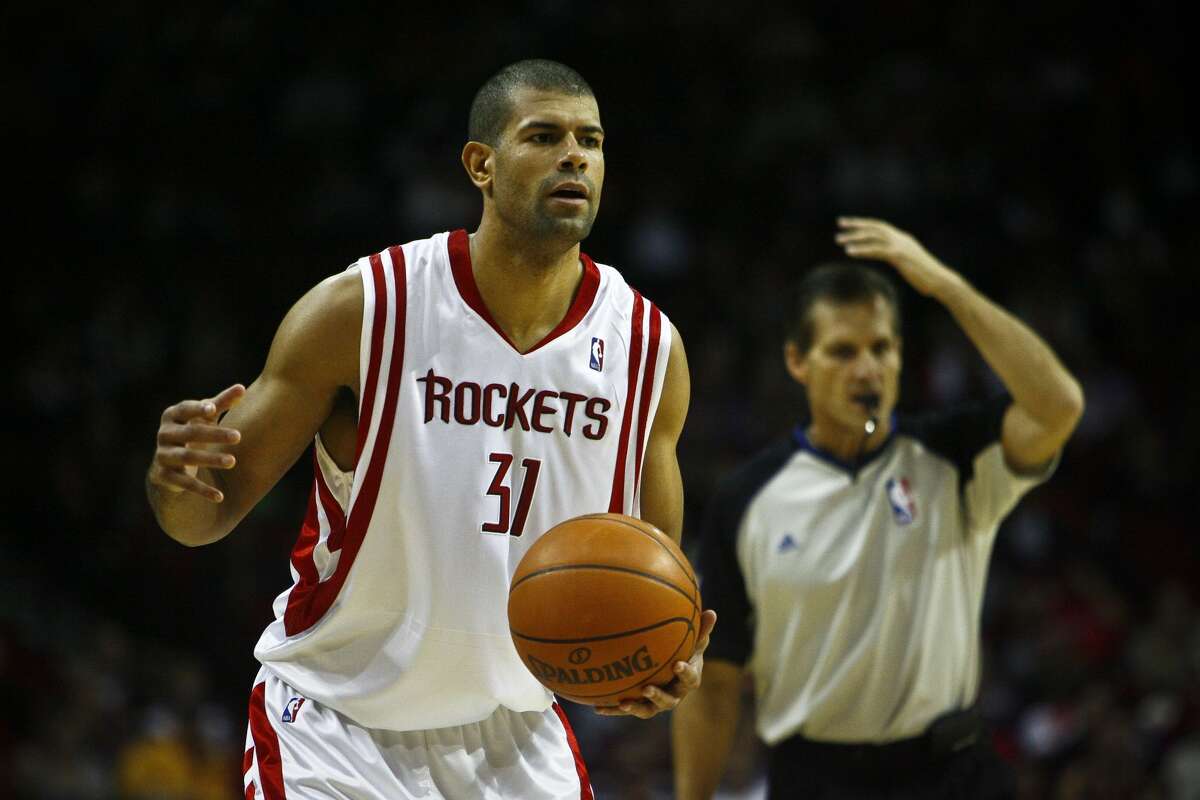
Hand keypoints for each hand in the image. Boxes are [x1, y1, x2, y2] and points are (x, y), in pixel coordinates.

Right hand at [148, 384, 246, 501]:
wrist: (168, 463)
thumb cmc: (192, 430)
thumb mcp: (205, 417)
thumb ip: (221, 403)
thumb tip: (242, 387)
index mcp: (172, 415)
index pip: (185, 409)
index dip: (197, 408)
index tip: (212, 409)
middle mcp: (164, 434)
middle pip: (191, 433)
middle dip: (214, 434)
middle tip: (239, 436)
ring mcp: (162, 455)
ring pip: (187, 457)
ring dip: (211, 459)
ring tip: (233, 461)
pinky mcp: (163, 475)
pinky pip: (184, 483)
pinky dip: (202, 490)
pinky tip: (220, 496)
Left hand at [594, 609, 716, 718]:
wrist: (675, 671)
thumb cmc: (686, 652)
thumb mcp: (695, 642)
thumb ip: (702, 630)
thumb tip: (712, 612)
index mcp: (688, 680)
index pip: (690, 679)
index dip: (685, 673)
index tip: (677, 665)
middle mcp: (673, 695)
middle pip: (668, 701)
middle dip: (658, 696)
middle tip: (647, 689)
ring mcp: (656, 703)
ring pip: (647, 710)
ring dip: (635, 708)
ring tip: (623, 703)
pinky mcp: (640, 705)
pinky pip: (626, 708)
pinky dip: (612, 709)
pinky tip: (597, 708)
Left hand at [835, 217, 960, 297]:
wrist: (941, 282)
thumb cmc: (926, 277)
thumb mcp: (910, 263)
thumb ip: (899, 257)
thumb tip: (892, 259)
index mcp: (903, 239)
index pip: (880, 226)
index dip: (864, 223)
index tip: (849, 223)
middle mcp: (901, 239)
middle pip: (875, 227)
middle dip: (856, 224)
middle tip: (839, 224)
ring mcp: (901, 246)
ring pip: (873, 237)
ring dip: (854, 238)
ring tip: (839, 240)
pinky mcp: (899, 256)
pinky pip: (876, 250)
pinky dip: (862, 250)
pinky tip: (849, 252)